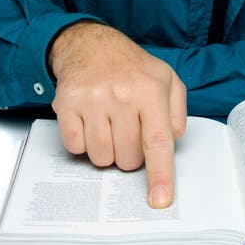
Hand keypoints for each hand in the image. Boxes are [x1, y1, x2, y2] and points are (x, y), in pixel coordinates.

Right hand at [49, 22, 185, 207]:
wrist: (90, 45)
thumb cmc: (131, 68)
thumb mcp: (167, 80)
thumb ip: (176, 113)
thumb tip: (171, 143)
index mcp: (150, 90)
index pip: (158, 141)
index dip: (160, 175)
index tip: (160, 199)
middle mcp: (121, 95)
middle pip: (128, 159)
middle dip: (130, 153)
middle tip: (127, 129)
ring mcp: (92, 100)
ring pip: (101, 158)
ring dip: (106, 150)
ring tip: (108, 124)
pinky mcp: (67, 104)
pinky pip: (76, 148)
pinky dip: (83, 142)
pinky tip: (89, 121)